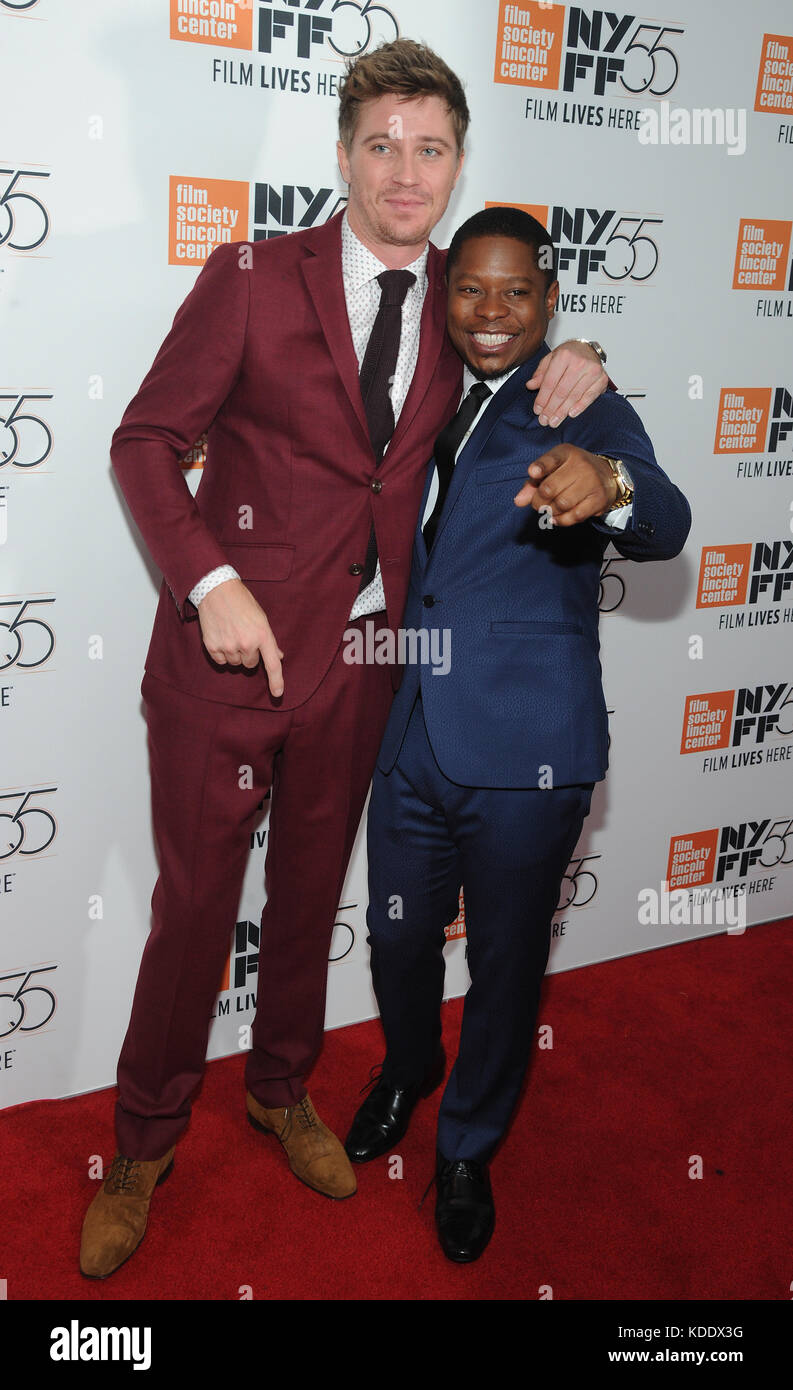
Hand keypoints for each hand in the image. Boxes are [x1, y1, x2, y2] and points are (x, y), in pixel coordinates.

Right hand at [197, 578, 283, 695]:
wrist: (216, 590)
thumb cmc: (242, 602)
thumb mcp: (261, 618)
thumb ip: (269, 640)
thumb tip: (278, 656)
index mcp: (263, 635)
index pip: (272, 664)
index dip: (276, 681)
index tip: (278, 694)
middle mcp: (247, 643)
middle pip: (251, 665)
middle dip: (249, 654)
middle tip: (243, 636)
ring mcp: (229, 646)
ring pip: (235, 664)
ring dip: (235, 654)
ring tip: (231, 633)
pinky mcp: (213, 647)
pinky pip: (221, 661)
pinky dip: (222, 653)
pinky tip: (221, 636)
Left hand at [514, 445, 617, 525]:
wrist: (606, 476)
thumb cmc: (572, 473)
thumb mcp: (552, 470)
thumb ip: (533, 484)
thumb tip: (518, 501)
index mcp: (566, 453)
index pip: (551, 459)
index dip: (540, 467)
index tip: (532, 473)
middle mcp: (581, 465)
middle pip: (550, 489)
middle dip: (538, 501)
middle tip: (538, 505)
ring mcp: (592, 482)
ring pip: (562, 504)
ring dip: (550, 512)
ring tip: (548, 510)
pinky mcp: (599, 499)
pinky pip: (575, 515)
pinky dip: (562, 520)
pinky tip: (557, 518)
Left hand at [526, 341, 607, 426]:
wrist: (588, 349)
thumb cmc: (569, 355)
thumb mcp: (551, 358)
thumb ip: (540, 373)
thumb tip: (530, 385)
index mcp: (564, 355)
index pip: (550, 382)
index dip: (542, 398)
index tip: (537, 410)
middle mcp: (579, 362)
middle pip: (561, 391)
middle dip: (551, 408)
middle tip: (544, 420)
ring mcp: (592, 371)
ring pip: (574, 396)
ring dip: (562, 412)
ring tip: (554, 421)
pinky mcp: (602, 379)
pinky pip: (589, 397)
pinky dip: (580, 407)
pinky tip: (570, 414)